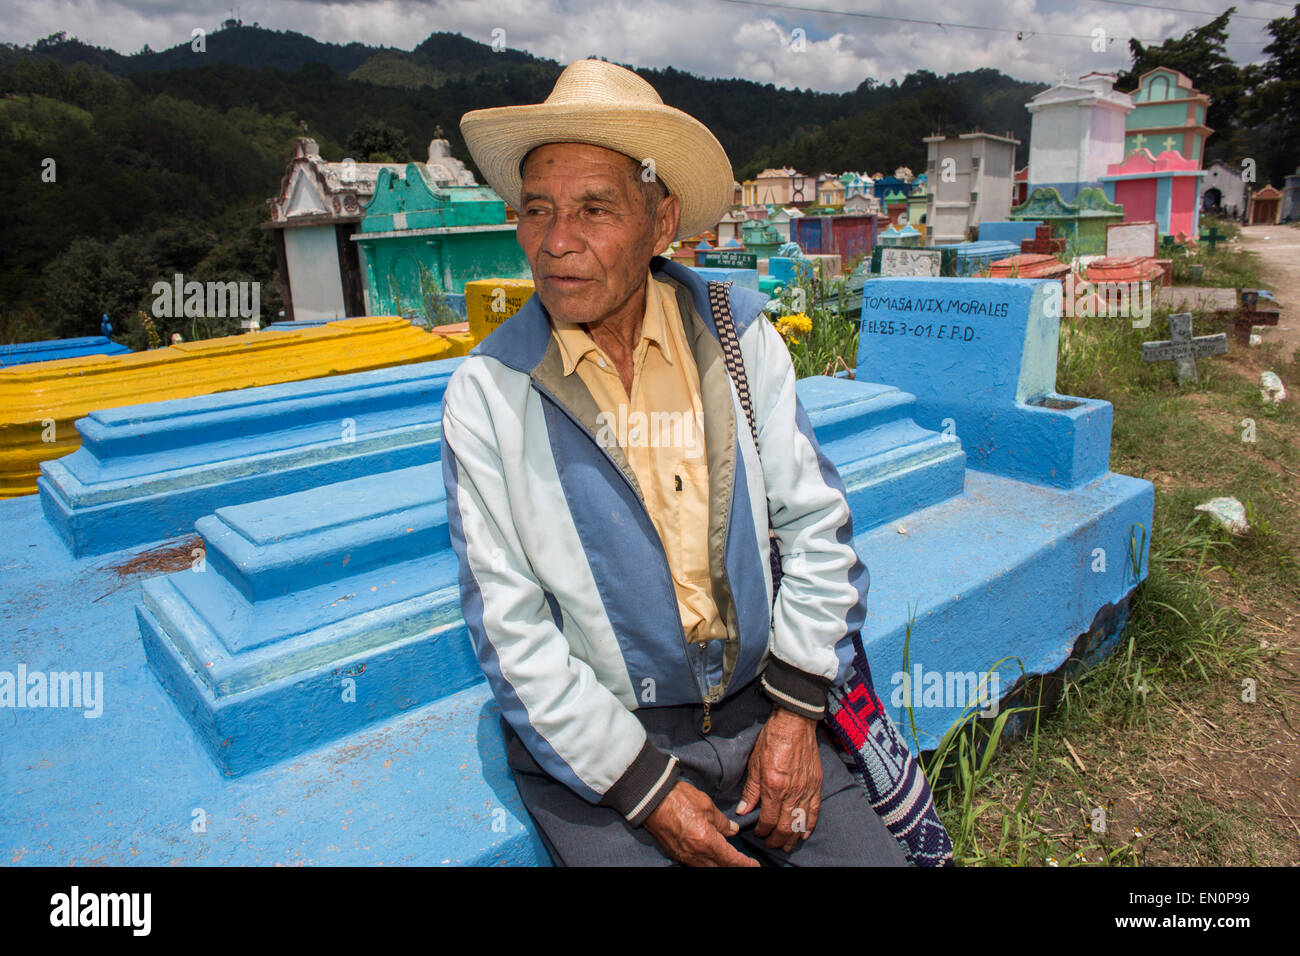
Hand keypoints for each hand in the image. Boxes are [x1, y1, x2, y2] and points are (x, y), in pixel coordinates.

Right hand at [644, 780, 759, 866]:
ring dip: (720, 866)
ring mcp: (683, 856)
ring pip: (707, 868)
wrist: (650, 798)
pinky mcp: (675, 853)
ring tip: (730, 862)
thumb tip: (732, 831)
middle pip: (720, 868)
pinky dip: (707, 864)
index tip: (755, 866)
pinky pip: (695, 864)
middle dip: (734, 867)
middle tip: (746, 865)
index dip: (745, 864)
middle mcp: (695, 854)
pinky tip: (712, 858)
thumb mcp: (707, 805)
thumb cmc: (679, 798)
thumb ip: (722, 822)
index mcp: (707, 841)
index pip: (731, 859)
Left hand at [736, 706, 821, 852]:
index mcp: (774, 786)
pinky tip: (804, 833)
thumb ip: (751, 790)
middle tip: (771, 843)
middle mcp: (792, 791)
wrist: (794, 723)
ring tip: (786, 844)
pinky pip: (815, 811)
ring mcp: (806, 789)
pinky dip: (809, 824)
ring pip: (800, 822)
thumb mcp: (754, 763)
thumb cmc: (772, 740)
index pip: (769, 820)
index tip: (758, 832)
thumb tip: (743, 810)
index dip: (762, 830)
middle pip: (786, 827)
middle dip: (777, 839)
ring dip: (793, 837)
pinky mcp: (816, 784)